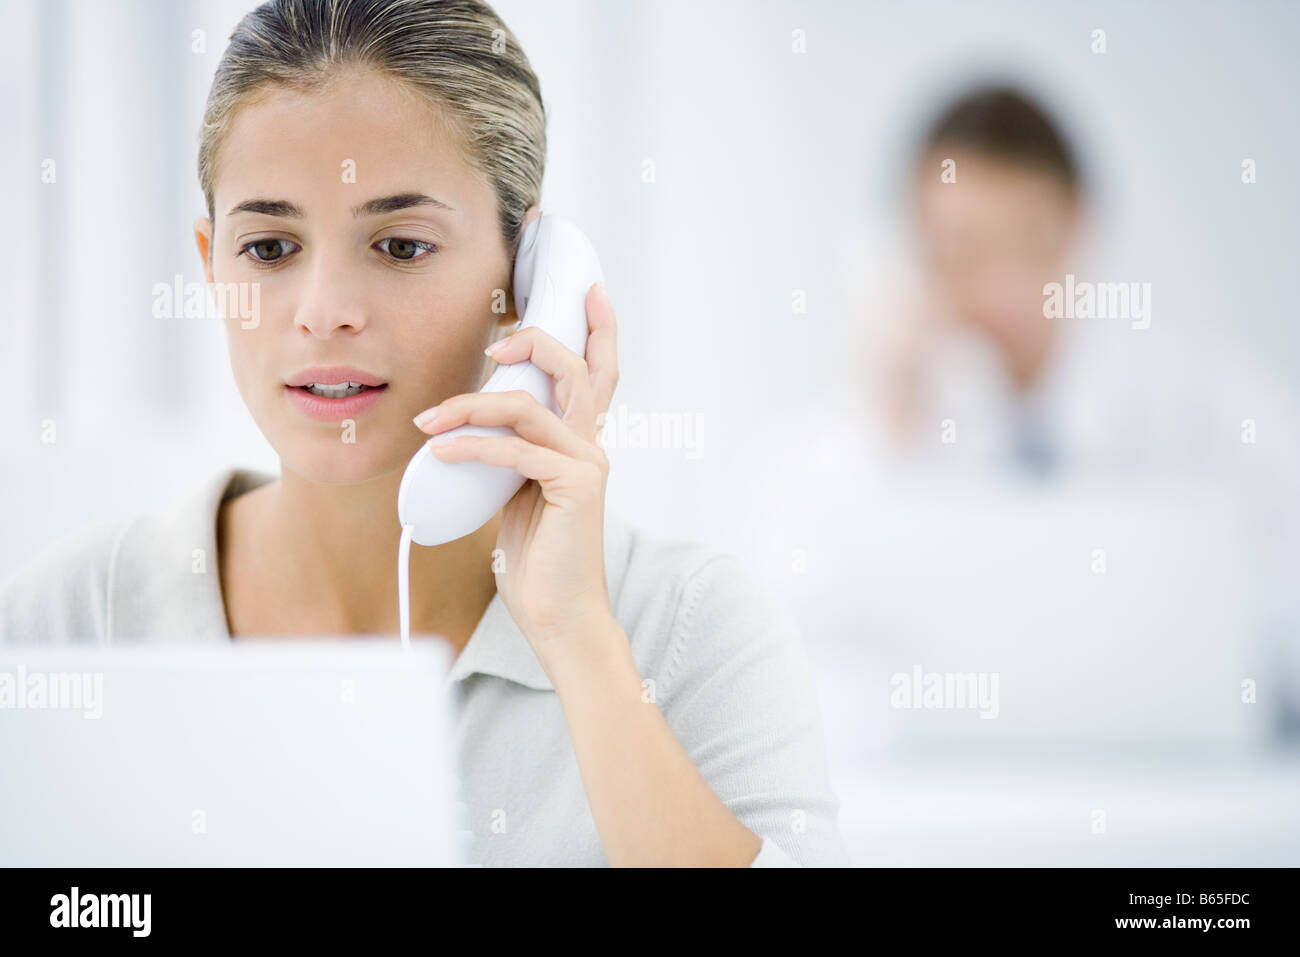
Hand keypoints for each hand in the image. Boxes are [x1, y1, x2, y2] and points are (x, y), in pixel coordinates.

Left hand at [413, 281, 619, 666]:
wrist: (558, 614)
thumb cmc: (538, 558)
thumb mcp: (518, 492)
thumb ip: (512, 453)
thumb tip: (471, 425)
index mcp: (582, 443)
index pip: (598, 373)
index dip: (597, 329)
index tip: (588, 290)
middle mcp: (592, 446)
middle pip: (574, 369)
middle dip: (535, 340)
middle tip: (496, 339)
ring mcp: (588, 464)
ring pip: (529, 407)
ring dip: (471, 406)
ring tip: (430, 421)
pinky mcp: (576, 487)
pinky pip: (516, 451)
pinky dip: (473, 447)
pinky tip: (441, 452)